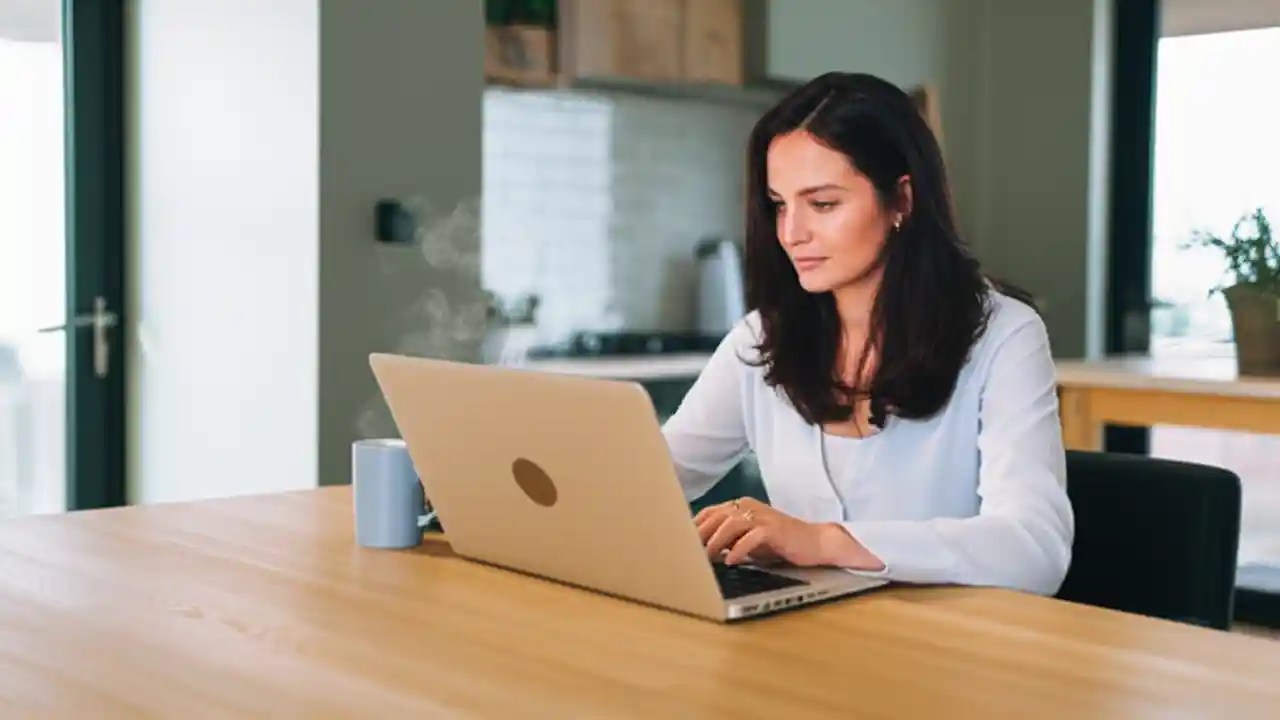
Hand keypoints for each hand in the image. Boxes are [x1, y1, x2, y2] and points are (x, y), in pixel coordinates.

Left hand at [694, 497, 836, 566]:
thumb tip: (701, 551)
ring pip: (730, 524)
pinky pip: (752, 537)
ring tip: (707, 558)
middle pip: (716, 516)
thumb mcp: (748, 540)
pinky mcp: (774, 529)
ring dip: (716, 542)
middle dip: (700, 535)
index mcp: (740, 507)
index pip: (709, 512)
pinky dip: (739, 550)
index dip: (693, 526)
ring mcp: (762, 517)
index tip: (679, 542)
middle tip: (688, 553)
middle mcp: (749, 507)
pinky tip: (731, 562)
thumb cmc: (779, 543)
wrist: (814, 543)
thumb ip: (727, 540)